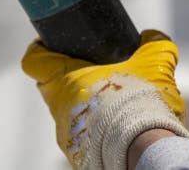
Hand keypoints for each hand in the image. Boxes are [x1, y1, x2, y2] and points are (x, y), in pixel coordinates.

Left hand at [21, 30, 188, 169]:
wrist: (147, 149)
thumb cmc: (141, 104)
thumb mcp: (153, 65)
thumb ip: (152, 44)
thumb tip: (152, 35)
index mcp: (65, 80)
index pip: (34, 61)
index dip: (41, 50)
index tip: (53, 45)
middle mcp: (58, 107)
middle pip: (50, 86)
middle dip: (67, 77)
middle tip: (92, 71)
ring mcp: (65, 132)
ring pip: (65, 111)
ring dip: (82, 104)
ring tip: (110, 102)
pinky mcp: (76, 152)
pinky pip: (78, 133)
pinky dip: (92, 127)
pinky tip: (114, 124)